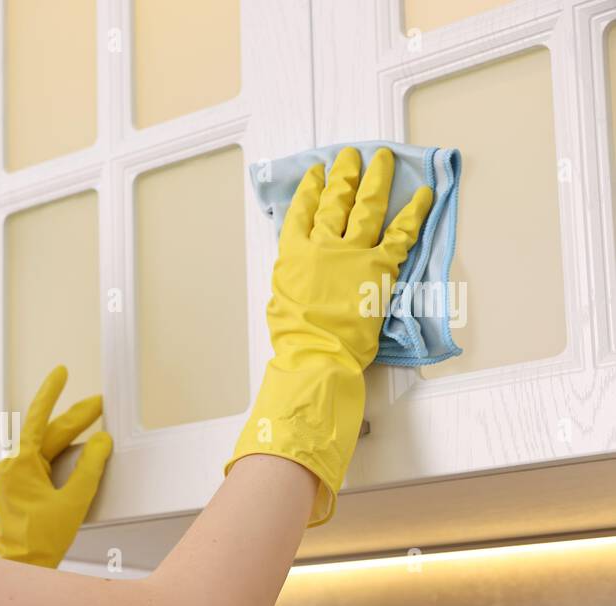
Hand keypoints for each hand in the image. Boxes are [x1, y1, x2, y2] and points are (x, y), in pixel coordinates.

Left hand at [0, 365, 112, 569]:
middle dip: (74, 419)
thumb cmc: (41, 539)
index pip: (36, 419)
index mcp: (19, 465)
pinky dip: (57, 454)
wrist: (21, 565)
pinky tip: (74, 448)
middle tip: (100, 404)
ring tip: (92, 419)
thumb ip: (90, 468)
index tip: (61, 372)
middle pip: (46, 435)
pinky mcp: (14, 486)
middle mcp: (10, 466)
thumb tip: (103, 441)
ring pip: (42, 447)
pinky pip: (38, 461)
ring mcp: (9, 476)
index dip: (50, 393)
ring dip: (67, 436)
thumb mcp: (74, 501)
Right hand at [268, 145, 432, 370]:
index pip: (301, 212)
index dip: (309, 189)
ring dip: (375, 179)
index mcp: (294, 253)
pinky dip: (414, 212)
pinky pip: (401, 232)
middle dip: (343, 175)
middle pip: (334, 200)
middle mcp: (323, 244)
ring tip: (381, 159)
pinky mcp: (381, 265)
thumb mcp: (280, 296)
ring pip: (366, 206)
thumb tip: (301, 261)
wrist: (318, 352)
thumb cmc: (294, 334)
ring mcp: (353, 252)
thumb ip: (292, 271)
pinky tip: (422, 194)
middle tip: (350, 155)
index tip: (316, 172)